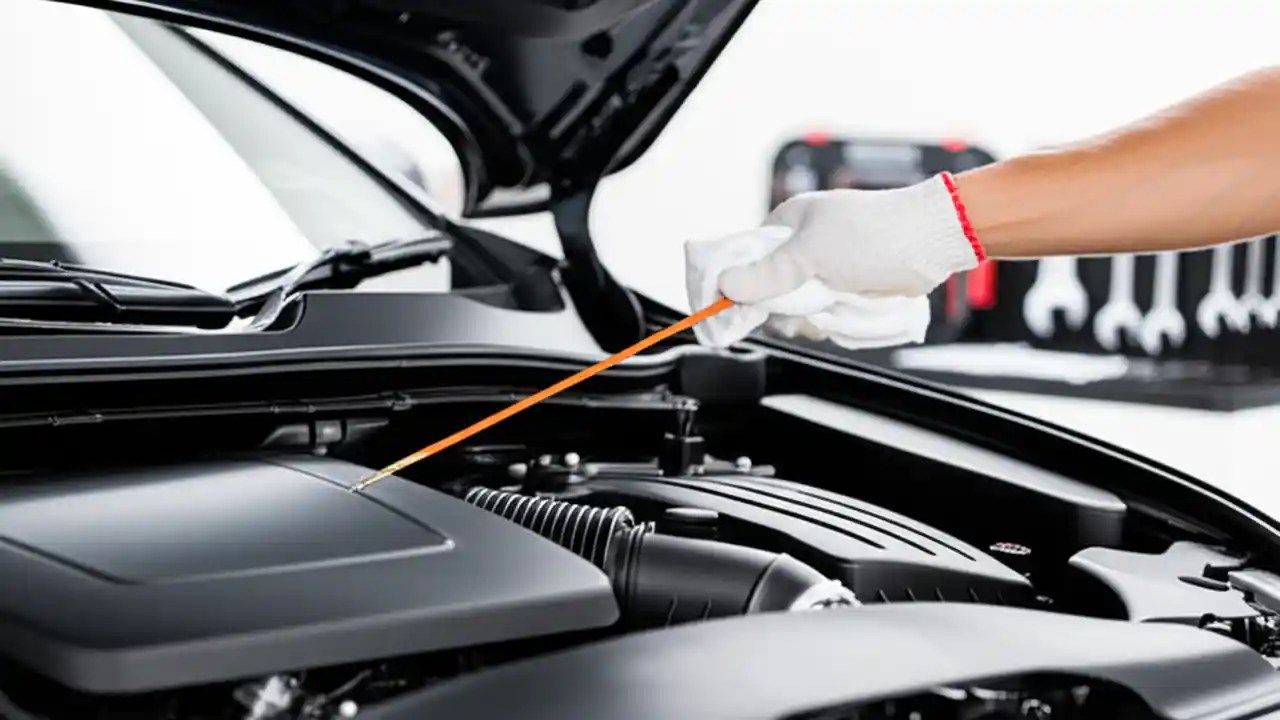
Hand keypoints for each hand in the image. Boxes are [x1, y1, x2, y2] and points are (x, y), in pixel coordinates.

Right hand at [718, 173, 983, 303]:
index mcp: (787, 224)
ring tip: (831, 308)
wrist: (931, 242)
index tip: (740, 309)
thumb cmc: (873, 235)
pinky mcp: (845, 287)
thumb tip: (724, 285)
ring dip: (809, 317)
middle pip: (769, 290)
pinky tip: (842, 315)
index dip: (740, 286)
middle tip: (802, 311)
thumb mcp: (811, 253)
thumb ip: (767, 273)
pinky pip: (822, 312)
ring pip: (796, 307)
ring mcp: (824, 268)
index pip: (745, 259)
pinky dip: (829, 319)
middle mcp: (802, 245)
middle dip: (783, 308)